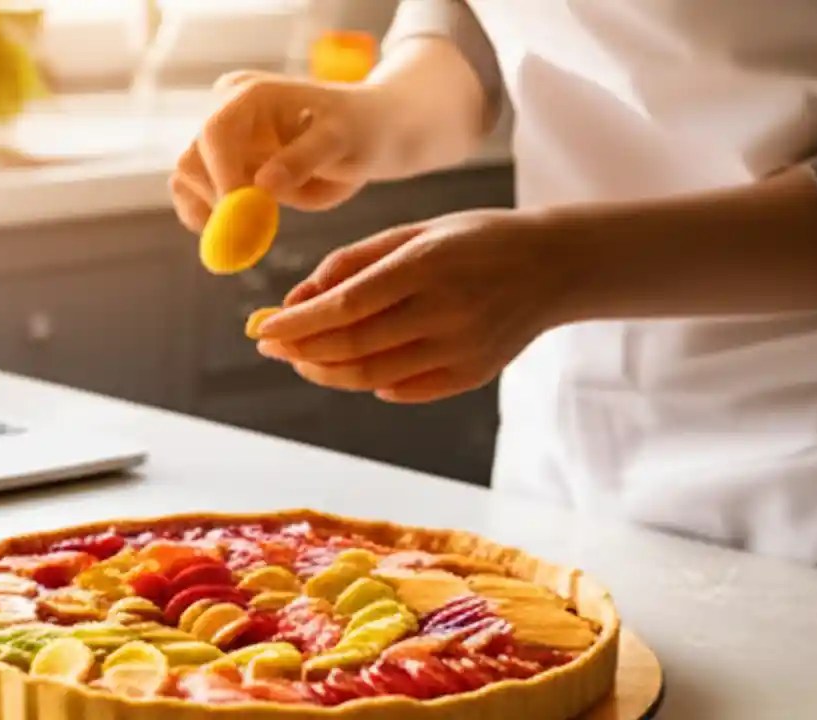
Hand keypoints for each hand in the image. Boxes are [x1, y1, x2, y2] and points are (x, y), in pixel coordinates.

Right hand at [169, 71, 401, 232]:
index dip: (222, 177)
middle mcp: (224, 113)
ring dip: (211, 215)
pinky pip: (193, 197)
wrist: (362, 133)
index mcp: (250, 95)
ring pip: (186, 182)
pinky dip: (208, 221)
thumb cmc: (356, 130)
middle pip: (192, 160)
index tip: (242, 216)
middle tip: (250, 238)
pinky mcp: (216, 168)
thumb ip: (303, 160)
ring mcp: (217, 142)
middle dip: (218, 203)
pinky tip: (239, 233)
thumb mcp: (341, 141)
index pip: (216, 132)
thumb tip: (262, 185)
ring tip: (252, 233)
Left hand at [255, 209, 576, 402]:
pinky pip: (404, 389)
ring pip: (372, 376)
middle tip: (270, 346)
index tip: (261, 330)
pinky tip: (351, 368)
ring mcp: (462, 348)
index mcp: (427, 265)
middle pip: (352, 346)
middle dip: (301, 350)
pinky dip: (369, 384)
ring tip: (301, 359)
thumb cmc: (472, 240)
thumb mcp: (414, 232)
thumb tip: (294, 300)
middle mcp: (445, 310)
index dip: (297, 324)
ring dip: (326, 372)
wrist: (554, 265)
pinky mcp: (473, 374)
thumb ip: (351, 263)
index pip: (345, 306)